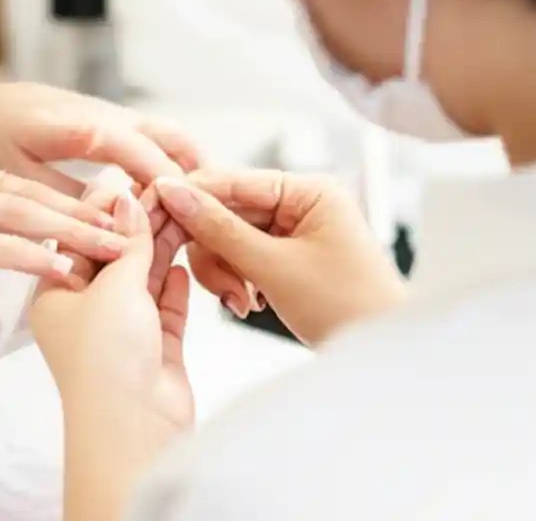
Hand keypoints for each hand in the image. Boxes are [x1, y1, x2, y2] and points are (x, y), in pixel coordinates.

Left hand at [0, 83, 201, 194]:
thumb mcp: (20, 174)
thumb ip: (65, 197)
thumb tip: (110, 225)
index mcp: (80, 126)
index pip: (136, 147)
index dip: (162, 173)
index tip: (185, 201)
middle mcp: (107, 114)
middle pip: (168, 136)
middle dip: (195, 170)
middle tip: (213, 209)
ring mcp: (117, 115)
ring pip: (169, 135)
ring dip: (192, 165)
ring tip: (206, 206)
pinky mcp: (119, 122)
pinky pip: (159, 138)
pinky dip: (177, 162)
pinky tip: (180, 195)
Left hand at [31, 190, 194, 448]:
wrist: (134, 428)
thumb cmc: (106, 362)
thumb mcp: (114, 287)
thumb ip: (128, 242)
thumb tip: (128, 200)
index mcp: (57, 296)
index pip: (80, 238)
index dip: (107, 208)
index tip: (133, 178)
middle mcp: (87, 312)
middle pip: (116, 256)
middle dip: (141, 223)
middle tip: (168, 187)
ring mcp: (123, 332)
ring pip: (145, 277)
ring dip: (163, 246)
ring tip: (184, 211)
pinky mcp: (156, 349)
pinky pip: (166, 306)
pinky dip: (176, 283)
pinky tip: (186, 260)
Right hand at [154, 171, 405, 345]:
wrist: (383, 355)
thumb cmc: (347, 307)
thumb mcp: (274, 267)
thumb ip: (220, 229)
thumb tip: (176, 193)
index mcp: (310, 190)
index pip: (234, 180)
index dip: (192, 196)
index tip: (152, 207)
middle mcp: (304, 203)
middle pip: (229, 211)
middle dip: (215, 252)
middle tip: (216, 286)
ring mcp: (297, 231)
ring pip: (232, 238)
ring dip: (225, 271)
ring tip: (240, 302)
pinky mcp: (291, 257)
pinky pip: (246, 257)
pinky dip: (239, 279)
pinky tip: (250, 303)